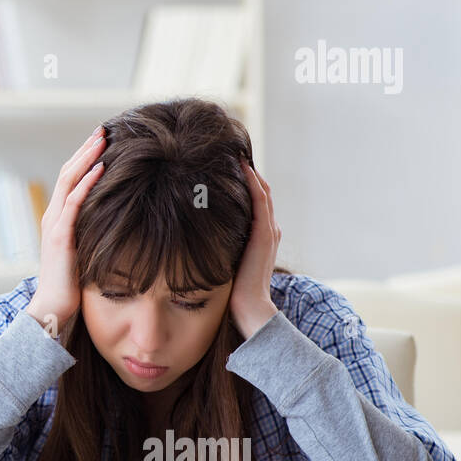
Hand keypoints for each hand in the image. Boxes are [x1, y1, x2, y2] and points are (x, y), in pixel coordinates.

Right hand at [25, 125, 106, 332]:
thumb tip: (117, 224)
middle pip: (67, 172)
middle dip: (85, 149)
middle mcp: (53, 216)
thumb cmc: (72, 285)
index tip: (102, 141)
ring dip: (86, 157)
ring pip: (68, 180)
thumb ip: (93, 235)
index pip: (70, 180)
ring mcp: (54, 224)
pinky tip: (101, 167)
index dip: (84, 158)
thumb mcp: (85, 252)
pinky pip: (73, 202)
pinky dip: (86, 182)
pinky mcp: (60, 235)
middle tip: (103, 129)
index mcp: (58, 218)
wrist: (53, 307)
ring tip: (102, 138)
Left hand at [230, 159, 280, 339]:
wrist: (249, 310)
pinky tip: (244, 168)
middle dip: (247, 172)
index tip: (226, 164)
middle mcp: (268, 230)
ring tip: (237, 151)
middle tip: (231, 150)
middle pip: (260, 191)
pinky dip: (254, 183)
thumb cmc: (232, 291)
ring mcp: (268, 232)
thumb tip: (192, 233)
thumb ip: (217, 246)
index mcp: (260, 236)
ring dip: (251, 172)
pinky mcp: (264, 236)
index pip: (254, 201)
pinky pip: (260, 202)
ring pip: (262, 192)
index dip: (244, 182)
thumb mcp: (224, 261)